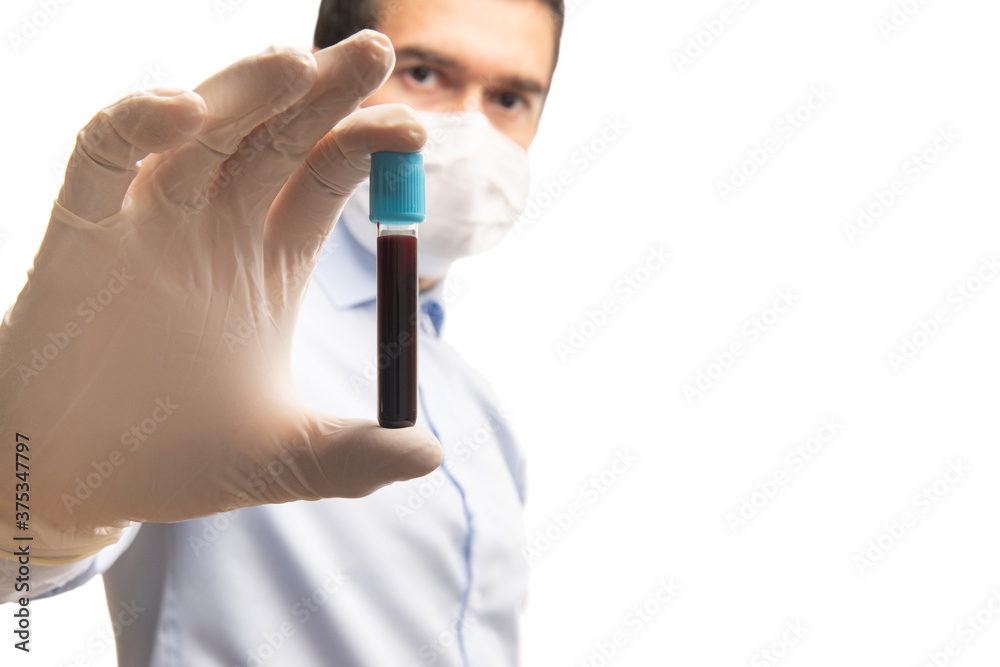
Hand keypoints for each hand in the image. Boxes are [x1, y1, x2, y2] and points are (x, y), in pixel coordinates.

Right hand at [0, 31, 440, 562]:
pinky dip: (137, 124)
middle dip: (323, 92)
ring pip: (200, 129)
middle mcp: (214, 227)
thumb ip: (353, 456)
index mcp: (268, 261)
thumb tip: (431, 457)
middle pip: (276, 136)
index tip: (412, 131)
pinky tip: (185, 113)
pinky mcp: (82, 233)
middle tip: (375, 54)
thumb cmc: (173, 462)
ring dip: (245, 91)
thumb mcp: (280, 459)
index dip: (365, 146)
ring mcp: (148, 222)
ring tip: (296, 67)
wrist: (70, 483)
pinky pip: (102, 155)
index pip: (323, 177)